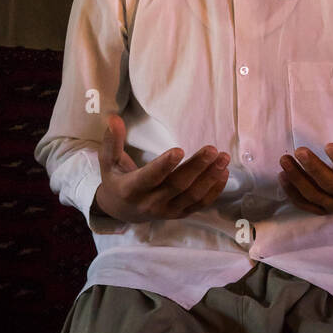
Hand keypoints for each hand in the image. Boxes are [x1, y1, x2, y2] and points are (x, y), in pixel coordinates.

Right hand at [94, 114, 229, 222]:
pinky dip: (214, 191)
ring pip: (192, 196)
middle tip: (212, 149)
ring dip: (210, 177)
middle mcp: (150, 203)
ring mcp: (166, 211)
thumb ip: (112, 140)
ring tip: (223, 158)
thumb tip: (113, 117)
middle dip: (197, 167)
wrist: (121, 210)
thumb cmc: (116, 179)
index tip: (180, 149)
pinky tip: (223, 173)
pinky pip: (200, 205)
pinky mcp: (179, 214)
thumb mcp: (108, 161)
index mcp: (131, 189)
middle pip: (177, 185)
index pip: (150, 177)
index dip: (164, 165)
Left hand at [278, 110, 332, 215]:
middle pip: (332, 186)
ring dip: (298, 180)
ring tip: (285, 161)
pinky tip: (283, 177)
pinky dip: (293, 194)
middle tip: (299, 150)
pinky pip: (307, 205)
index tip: (328, 145)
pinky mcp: (326, 210)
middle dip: (314, 168)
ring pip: (316, 197)